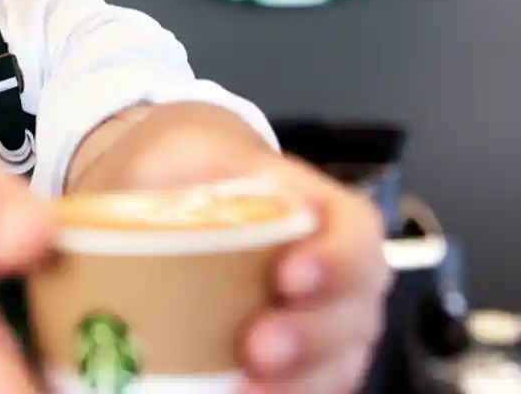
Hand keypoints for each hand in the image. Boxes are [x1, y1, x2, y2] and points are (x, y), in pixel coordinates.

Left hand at [72, 104, 392, 393]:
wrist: (178, 191)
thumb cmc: (195, 172)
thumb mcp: (189, 151)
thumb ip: (187, 173)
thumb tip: (164, 209)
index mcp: (324, 211)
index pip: (356, 235)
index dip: (336, 260)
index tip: (290, 275)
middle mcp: (335, 275)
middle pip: (351, 313)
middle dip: (307, 337)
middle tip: (258, 347)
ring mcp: (321, 327)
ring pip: (333, 364)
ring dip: (293, 382)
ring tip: (241, 387)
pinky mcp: (293, 366)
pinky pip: (302, 388)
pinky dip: (277, 393)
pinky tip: (234, 393)